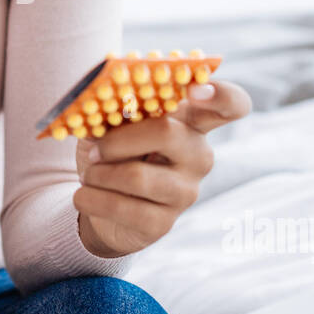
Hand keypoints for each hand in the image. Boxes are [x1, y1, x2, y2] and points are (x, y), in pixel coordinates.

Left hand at [73, 79, 251, 257]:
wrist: (99, 203)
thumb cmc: (113, 153)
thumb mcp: (113, 124)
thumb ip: (117, 109)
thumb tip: (99, 100)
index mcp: (191, 121)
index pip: (231, 104)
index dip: (219, 94)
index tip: (195, 90)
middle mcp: (198, 155)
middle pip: (166, 132)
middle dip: (117, 139)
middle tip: (94, 149)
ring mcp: (186, 191)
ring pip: (138, 176)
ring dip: (99, 174)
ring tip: (88, 174)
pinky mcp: (164, 223)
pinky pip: (124, 208)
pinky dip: (92, 199)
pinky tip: (82, 196)